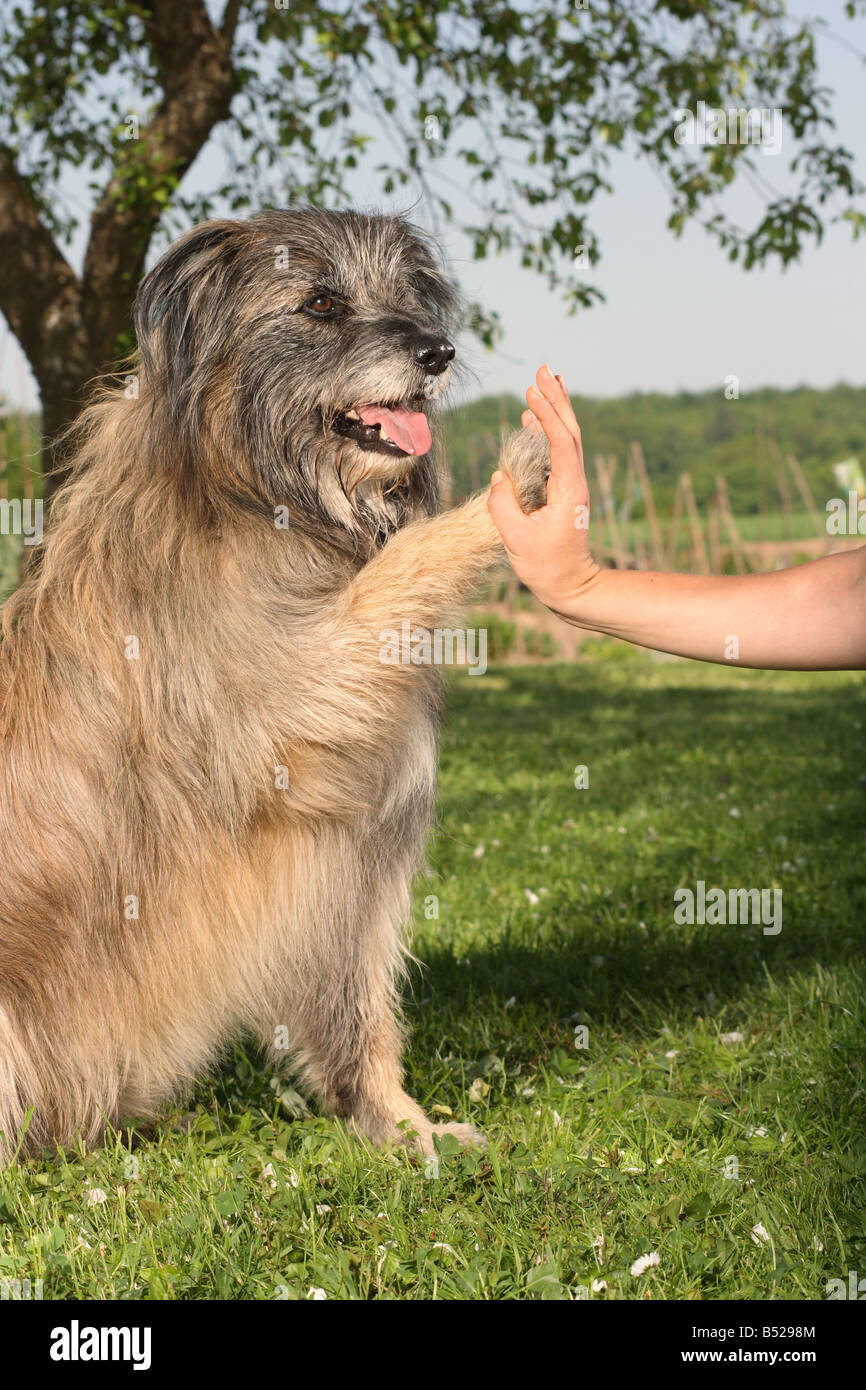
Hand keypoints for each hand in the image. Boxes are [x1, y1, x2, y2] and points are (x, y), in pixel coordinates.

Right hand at [487, 364, 599, 613]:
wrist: (573, 587)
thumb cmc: (547, 568)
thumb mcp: (517, 540)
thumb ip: (503, 505)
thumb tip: (499, 477)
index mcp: (568, 490)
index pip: (561, 442)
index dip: (548, 415)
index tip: (532, 392)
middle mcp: (574, 482)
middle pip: (571, 430)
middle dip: (557, 398)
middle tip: (544, 369)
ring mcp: (571, 486)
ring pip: (567, 438)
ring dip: (556, 410)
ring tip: (544, 383)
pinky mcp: (563, 492)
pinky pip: (558, 453)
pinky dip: (548, 432)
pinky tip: (535, 422)